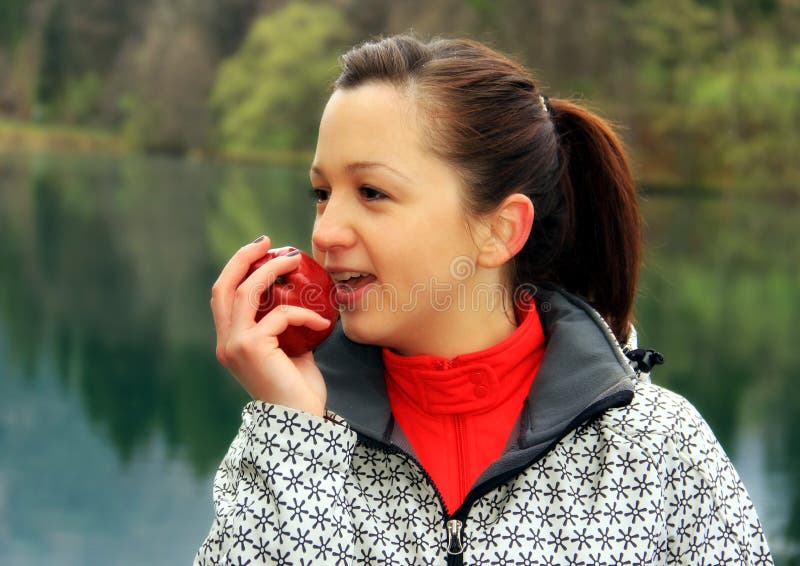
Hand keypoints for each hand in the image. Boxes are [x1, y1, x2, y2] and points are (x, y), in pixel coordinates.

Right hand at [210, 236, 331, 416]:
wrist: (301, 423)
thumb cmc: (298, 391)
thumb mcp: (291, 353)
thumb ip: (287, 329)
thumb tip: (303, 304)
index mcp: (230, 343)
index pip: (224, 296)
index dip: (239, 268)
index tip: (262, 250)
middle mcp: (226, 342)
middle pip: (224, 286)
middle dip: (244, 258)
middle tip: (269, 242)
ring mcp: (235, 345)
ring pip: (246, 292)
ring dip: (271, 271)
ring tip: (295, 262)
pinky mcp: (251, 347)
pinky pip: (280, 315)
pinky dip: (304, 314)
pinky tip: (324, 324)